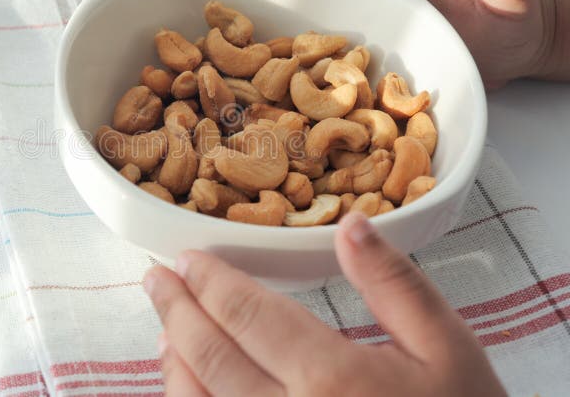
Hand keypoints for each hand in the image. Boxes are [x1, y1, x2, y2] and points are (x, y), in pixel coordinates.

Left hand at [142, 212, 506, 395]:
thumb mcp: (449, 350)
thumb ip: (397, 284)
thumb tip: (351, 225)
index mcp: (332, 379)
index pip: (247, 314)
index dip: (210, 281)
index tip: (187, 258)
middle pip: (209, 357)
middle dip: (176, 310)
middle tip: (156, 279)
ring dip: (174, 361)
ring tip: (166, 327)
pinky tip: (188, 385)